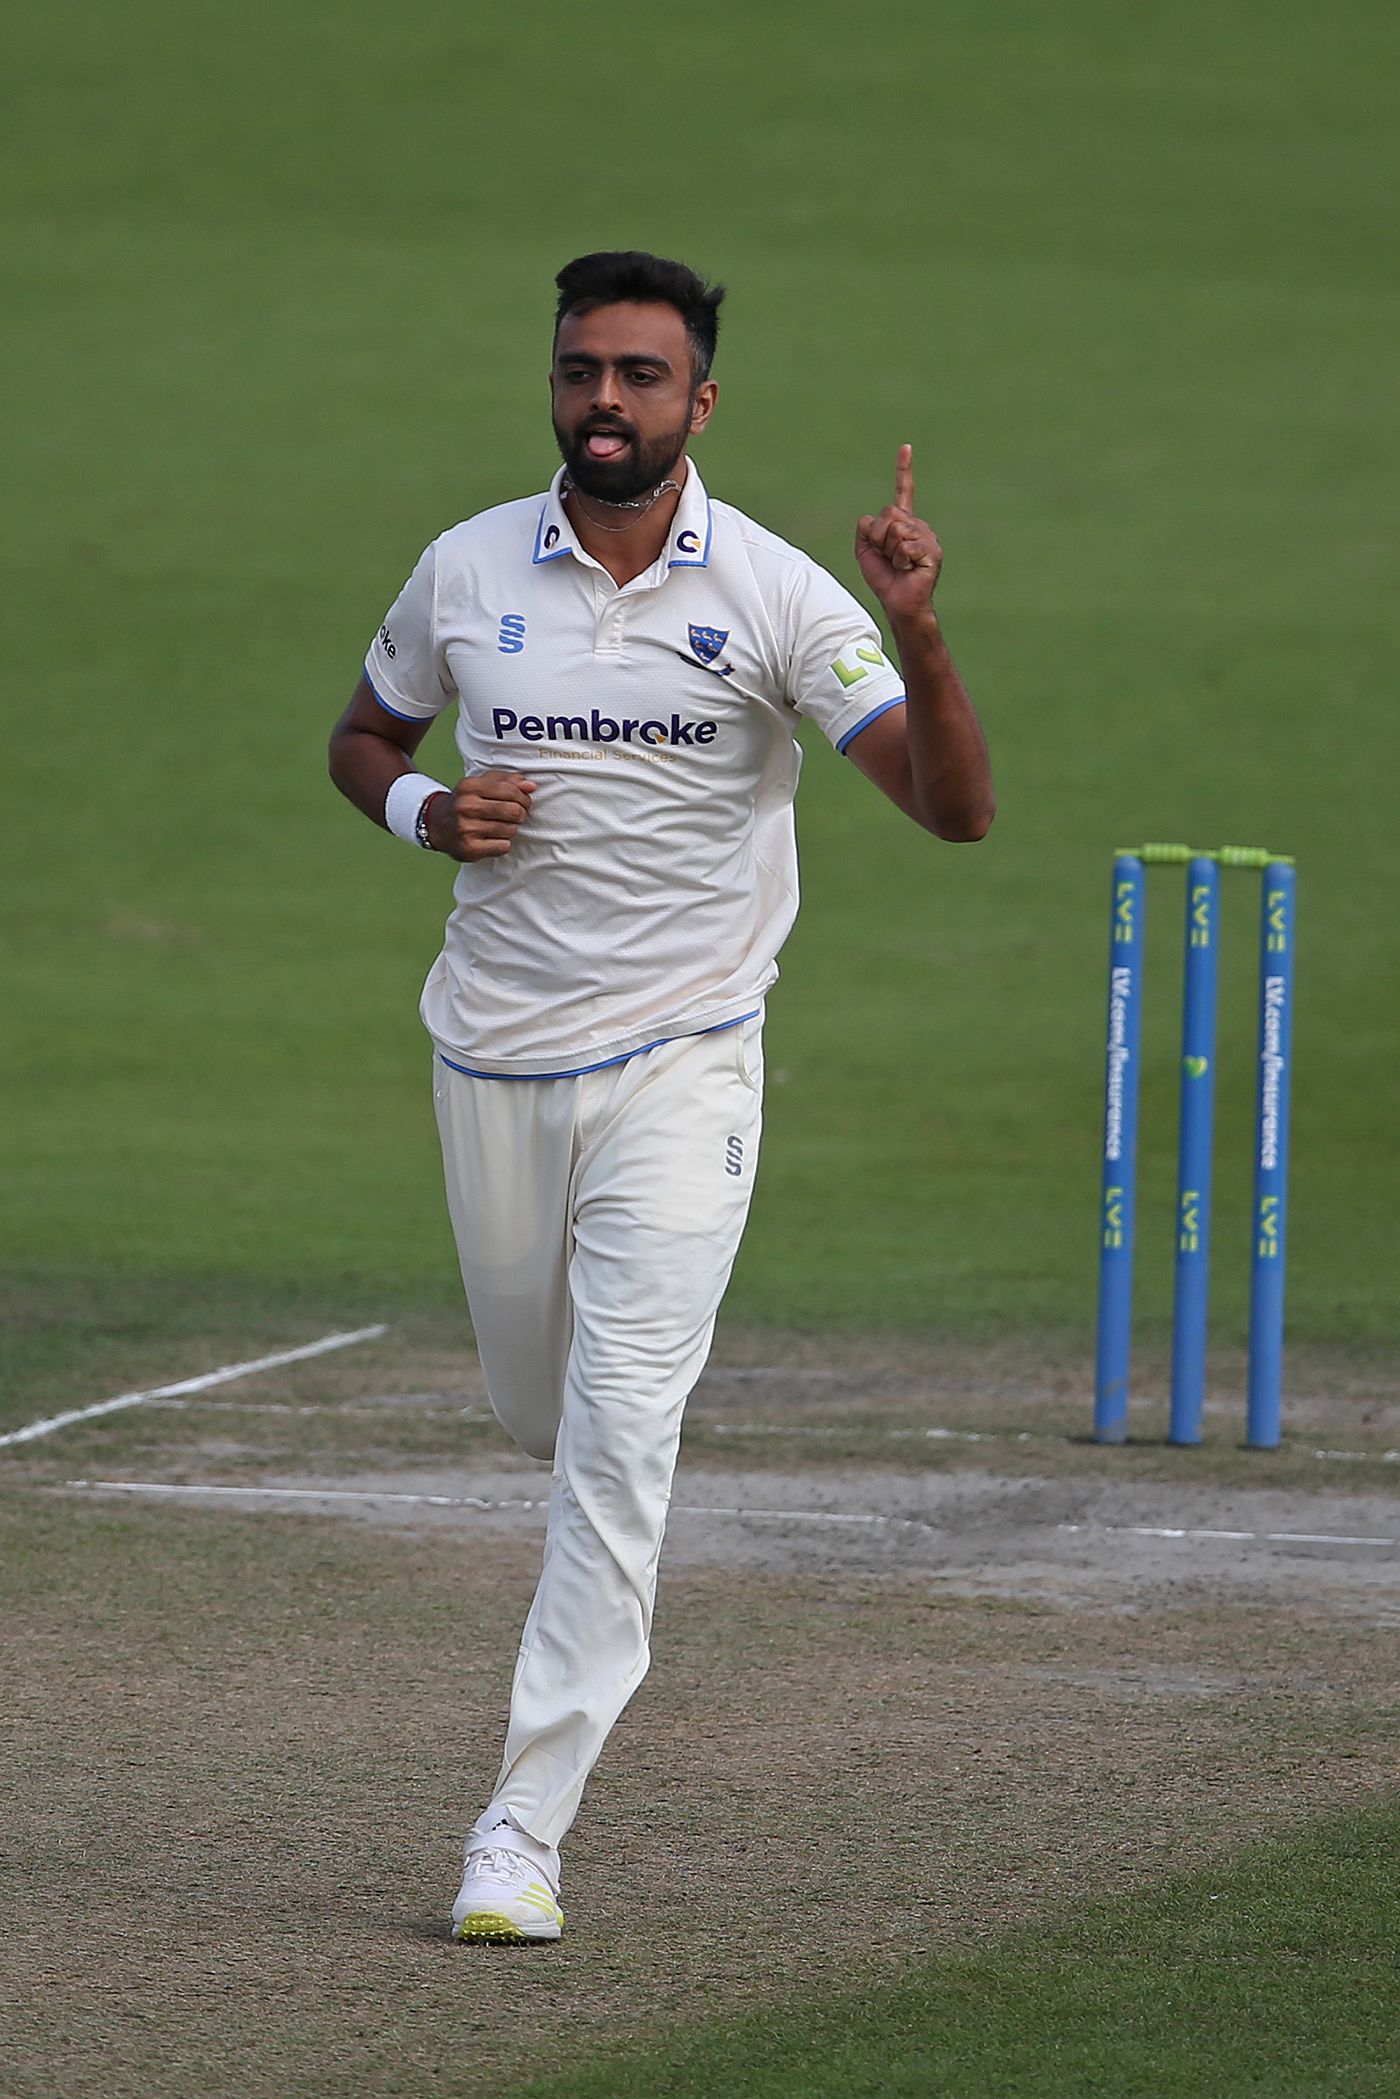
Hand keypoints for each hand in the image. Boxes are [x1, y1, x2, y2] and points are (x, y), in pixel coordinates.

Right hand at [426, 770, 536, 860]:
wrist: (439, 825)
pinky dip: (503, 844)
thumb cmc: (467, 802)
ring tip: (502, 826)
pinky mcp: (469, 849)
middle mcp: (465, 806)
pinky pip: (502, 847)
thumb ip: (507, 781)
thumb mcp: (482, 784)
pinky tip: (494, 839)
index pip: (510, 791)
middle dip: (521, 814)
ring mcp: (465, 829)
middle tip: (517, 815)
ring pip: (510, 830)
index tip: (524, 802)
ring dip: (511, 829)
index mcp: (469, 786)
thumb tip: (530, 786)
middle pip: (513, 811)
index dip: (524, 797)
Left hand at [855, 444, 942, 625]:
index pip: (903, 492)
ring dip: (889, 551)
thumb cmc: (884, 579)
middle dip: (878, 538)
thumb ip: (865, 529)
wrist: (899, 603)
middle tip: (888, 557)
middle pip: (888, 514)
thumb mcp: (864, 550)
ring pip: (895, 529)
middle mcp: (918, 525)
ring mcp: (927, 537)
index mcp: (903, 523)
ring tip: (899, 566)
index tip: (905, 447)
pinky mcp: (932, 551)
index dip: (903, 470)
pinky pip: (905, 546)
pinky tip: (908, 570)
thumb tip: (873, 518)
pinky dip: (900, 561)